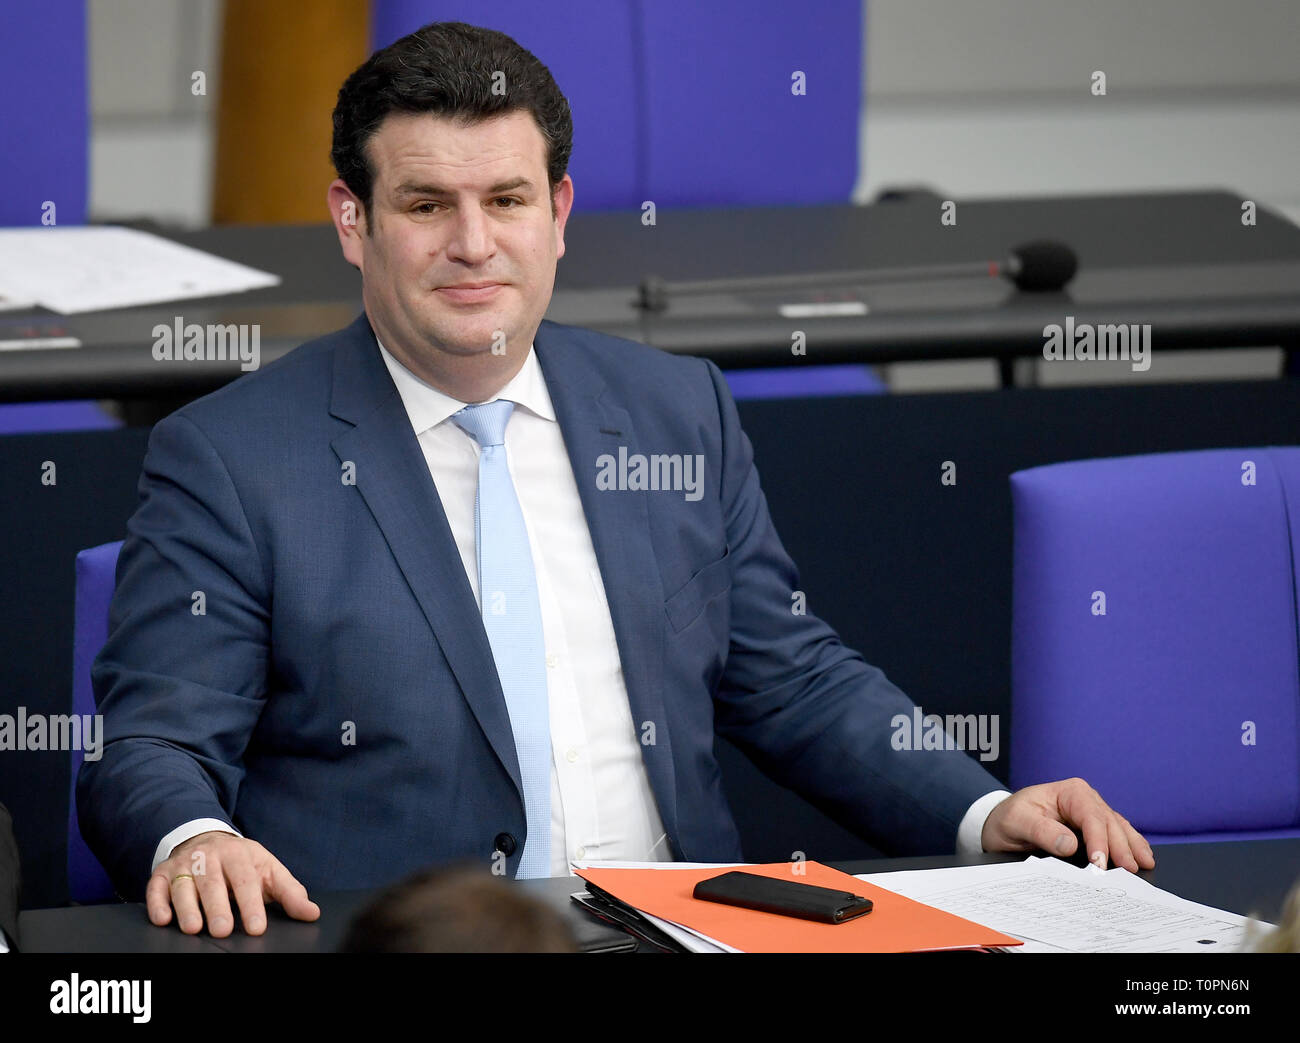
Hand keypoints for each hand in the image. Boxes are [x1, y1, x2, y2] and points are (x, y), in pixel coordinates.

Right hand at [146, 830, 319, 936]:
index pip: (246, 881)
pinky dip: (157, 903)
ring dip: (187, 908)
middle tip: (223, 930)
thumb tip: (311, 913)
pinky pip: (155, 888)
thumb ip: (290, 893)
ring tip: (193, 929)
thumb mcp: (269, 871)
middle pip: (213, 884)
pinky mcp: (162, 874)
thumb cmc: (243, 864)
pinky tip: (163, 919)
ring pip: (184, 886)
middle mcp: (210, 857)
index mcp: (240, 855)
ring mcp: (184, 865)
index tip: (257, 927)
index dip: (251, 904)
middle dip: (217, 908)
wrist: (207, 840)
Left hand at [981, 777, 1155, 872]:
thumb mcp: (1017, 822)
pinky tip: (1141, 856)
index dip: (1099, 841)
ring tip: (1144, 863)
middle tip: (1129, 870)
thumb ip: (1042, 831)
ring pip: (1118, 828)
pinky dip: (1130, 844)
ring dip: (1132, 846)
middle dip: (1121, 847)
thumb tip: (1069, 844)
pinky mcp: (1093, 826)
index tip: (1100, 864)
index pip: (1090, 817)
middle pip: (1109, 823)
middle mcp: (1085, 798)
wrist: (1001, 822)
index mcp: (1069, 792)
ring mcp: (1092, 811)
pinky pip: (1116, 833)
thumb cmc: (1009, 818)